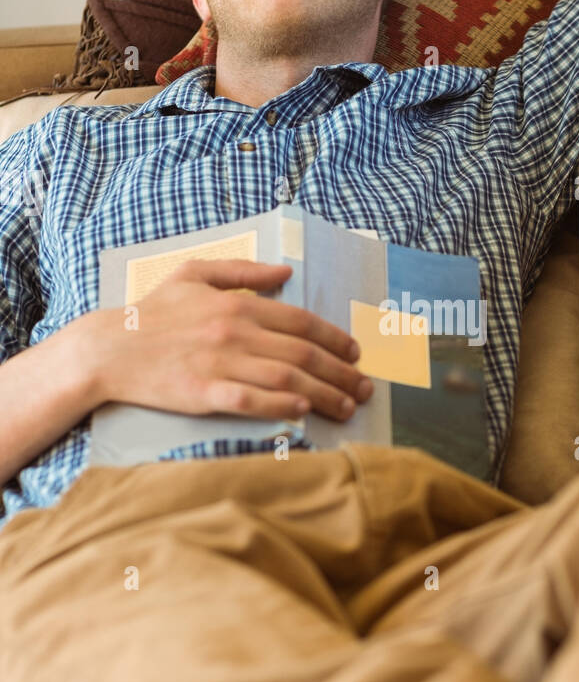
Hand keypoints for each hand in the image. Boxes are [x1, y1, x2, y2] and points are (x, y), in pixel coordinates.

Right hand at [89, 259, 374, 421]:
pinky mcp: (203, 394)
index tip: (356, 353)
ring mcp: (219, 364)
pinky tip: (304, 411)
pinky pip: (252, 401)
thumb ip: (242, 270)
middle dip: (342, 372)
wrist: (108, 348)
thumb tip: (285, 270)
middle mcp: (234, 333)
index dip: (335, 338)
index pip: (301, 322)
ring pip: (286, 380)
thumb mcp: (194, 274)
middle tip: (366, 388)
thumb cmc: (152, 313)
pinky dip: (281, 406)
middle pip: (303, 354)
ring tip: (348, 407)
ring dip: (324, 394)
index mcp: (236, 304)